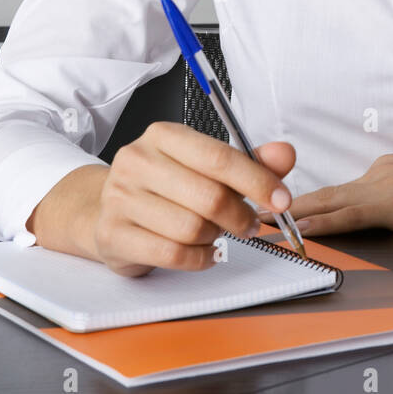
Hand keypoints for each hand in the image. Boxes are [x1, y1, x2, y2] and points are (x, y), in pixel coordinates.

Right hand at [89, 125, 296, 275]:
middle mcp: (137, 161)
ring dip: (216, 237)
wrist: (107, 209)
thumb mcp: (205, 165)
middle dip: (241, 216)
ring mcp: (120, 198)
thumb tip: (285, 154)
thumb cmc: (166, 186)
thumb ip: (248, 161)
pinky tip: (204, 251)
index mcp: (163, 135)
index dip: (258, 181)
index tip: (282, 199)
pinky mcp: (113, 234)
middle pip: (209, 196)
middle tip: (250, 224)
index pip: (219, 158)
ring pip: (192, 228)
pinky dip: (200, 258)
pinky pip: (173, 254)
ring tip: (215, 232)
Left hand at [254, 148, 392, 237]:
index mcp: (387, 172)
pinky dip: (321, 223)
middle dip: (285, 205)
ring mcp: (384, 186)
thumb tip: (385, 208)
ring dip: (291, 215)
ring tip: (260, 223)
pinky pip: (348, 215)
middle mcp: (379, 174)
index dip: (306, 202)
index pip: (339, 191)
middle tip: (251, 214)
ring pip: (327, 202)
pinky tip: (300, 231)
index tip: (277, 209)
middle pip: (323, 193)